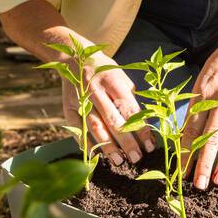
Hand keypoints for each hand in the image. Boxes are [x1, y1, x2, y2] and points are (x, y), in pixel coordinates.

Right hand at [59, 46, 153, 165]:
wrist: (75, 57)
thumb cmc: (106, 70)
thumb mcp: (122, 78)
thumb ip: (131, 99)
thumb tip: (144, 127)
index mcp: (113, 80)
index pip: (130, 109)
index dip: (141, 129)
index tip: (150, 145)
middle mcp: (95, 89)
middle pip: (112, 120)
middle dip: (126, 142)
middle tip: (136, 158)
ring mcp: (79, 99)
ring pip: (94, 126)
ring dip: (107, 146)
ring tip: (119, 161)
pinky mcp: (67, 106)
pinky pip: (76, 127)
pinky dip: (85, 142)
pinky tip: (94, 155)